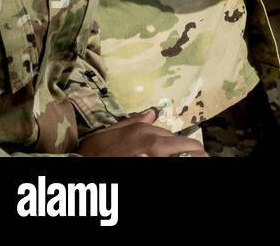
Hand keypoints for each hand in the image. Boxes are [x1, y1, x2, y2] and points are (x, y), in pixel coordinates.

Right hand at [75, 108, 207, 156]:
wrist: (80, 166)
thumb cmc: (93, 152)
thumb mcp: (111, 132)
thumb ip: (134, 122)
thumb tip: (151, 112)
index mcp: (146, 132)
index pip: (177, 138)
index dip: (181, 146)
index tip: (183, 151)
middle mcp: (155, 144)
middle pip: (188, 147)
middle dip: (194, 152)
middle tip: (198, 155)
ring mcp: (155, 158)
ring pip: (189, 156)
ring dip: (194, 157)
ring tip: (198, 159)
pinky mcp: (150, 167)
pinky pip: (177, 164)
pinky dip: (181, 162)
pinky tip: (181, 162)